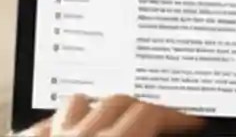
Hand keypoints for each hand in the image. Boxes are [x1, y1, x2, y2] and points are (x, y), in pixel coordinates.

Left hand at [19, 94, 204, 136]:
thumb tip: (169, 133)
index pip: (150, 115)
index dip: (177, 116)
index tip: (193, 121)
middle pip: (119, 102)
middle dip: (146, 108)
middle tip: (164, 119)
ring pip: (78, 102)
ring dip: (101, 106)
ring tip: (113, 114)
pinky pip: (42, 125)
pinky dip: (60, 123)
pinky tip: (65, 127)